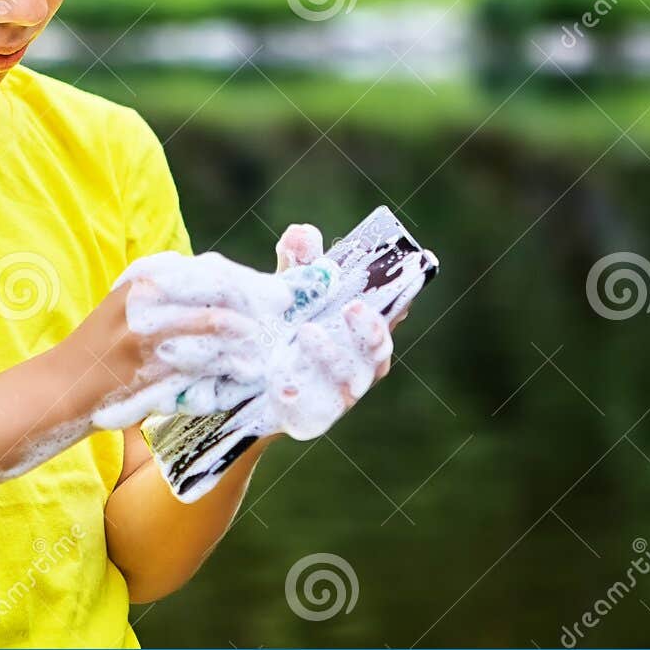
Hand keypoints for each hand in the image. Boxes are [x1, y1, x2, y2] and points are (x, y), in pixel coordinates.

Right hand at [88, 250, 294, 428]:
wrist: (62, 385)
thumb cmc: (106, 344)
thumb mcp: (133, 301)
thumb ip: (174, 288)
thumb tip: (232, 281)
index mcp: (146, 276)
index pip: (212, 270)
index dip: (251, 282)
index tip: (278, 294)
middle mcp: (147, 295)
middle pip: (220, 290)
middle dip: (258, 303)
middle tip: (283, 316)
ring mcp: (147, 330)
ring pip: (215, 325)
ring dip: (248, 337)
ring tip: (266, 348)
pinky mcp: (148, 366)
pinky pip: (200, 364)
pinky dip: (227, 368)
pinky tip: (245, 373)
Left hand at [271, 222, 393, 438]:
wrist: (250, 382)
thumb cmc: (287, 325)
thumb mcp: (291, 292)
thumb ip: (299, 264)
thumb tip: (302, 232)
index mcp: (365, 331)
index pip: (392, 315)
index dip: (398, 302)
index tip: (397, 285)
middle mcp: (362, 364)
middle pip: (377, 349)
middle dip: (369, 330)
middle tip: (352, 306)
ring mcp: (341, 393)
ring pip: (347, 379)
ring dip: (331, 355)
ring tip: (307, 333)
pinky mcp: (314, 417)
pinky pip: (312, 409)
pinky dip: (299, 396)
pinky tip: (281, 384)